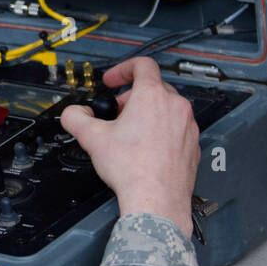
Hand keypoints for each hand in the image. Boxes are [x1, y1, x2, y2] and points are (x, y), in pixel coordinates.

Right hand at [59, 56, 198, 235]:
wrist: (156, 200)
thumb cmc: (132, 169)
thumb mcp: (91, 137)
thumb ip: (75, 117)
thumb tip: (73, 113)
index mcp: (152, 97)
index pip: (142, 65)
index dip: (123, 69)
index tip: (113, 81)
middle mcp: (175, 108)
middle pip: (155, 86)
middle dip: (132, 95)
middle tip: (118, 111)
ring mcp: (188, 127)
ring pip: (167, 107)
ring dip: (148, 112)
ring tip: (131, 132)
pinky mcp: (193, 145)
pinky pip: (177, 128)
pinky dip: (161, 130)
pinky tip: (145, 148)